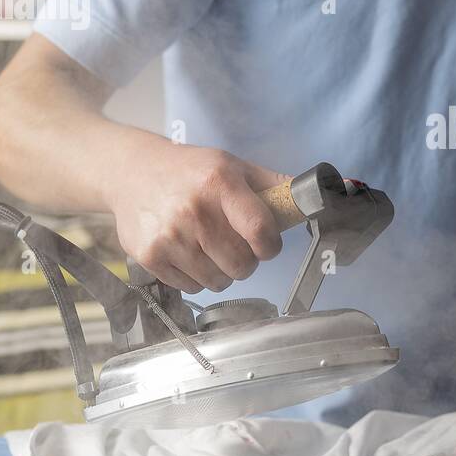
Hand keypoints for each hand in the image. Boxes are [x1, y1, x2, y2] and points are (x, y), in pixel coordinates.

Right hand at [106, 142, 290, 292]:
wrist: (133, 173)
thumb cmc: (192, 171)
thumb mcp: (235, 167)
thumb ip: (276, 186)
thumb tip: (322, 192)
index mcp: (220, 184)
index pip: (261, 231)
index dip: (271, 245)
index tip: (267, 244)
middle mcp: (193, 211)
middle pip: (242, 265)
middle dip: (247, 260)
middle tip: (236, 245)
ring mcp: (169, 236)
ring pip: (218, 281)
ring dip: (222, 271)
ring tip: (211, 248)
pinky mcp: (150, 256)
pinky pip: (191, 288)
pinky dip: (197, 278)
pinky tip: (189, 253)